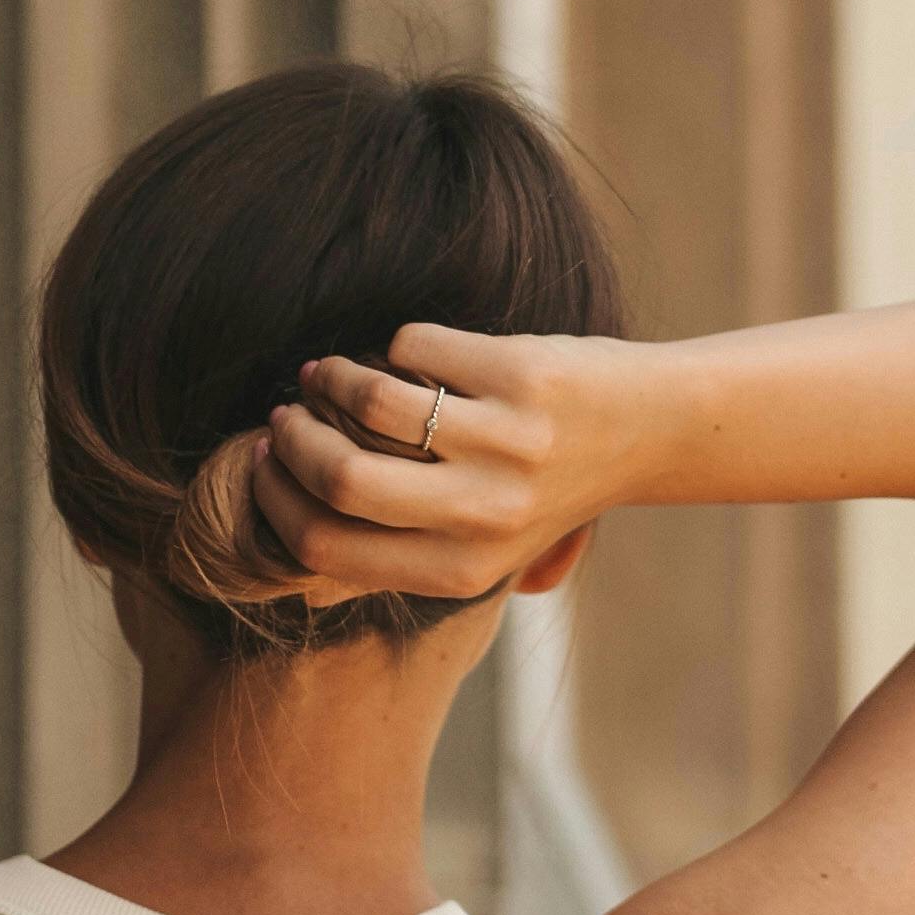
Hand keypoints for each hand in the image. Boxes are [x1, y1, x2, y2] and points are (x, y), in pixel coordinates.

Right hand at [248, 322, 644, 605]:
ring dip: (331, 378)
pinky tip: (406, 352)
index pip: (326, 549)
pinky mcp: (522, 376)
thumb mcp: (485, 548)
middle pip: (340, 478)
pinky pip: (414, 347)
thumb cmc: (546, 485)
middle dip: (292, 437)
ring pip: (372, 401)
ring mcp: (507, 444)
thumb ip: (404, 554)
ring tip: (327, 372)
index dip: (276, 500)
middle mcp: (485, 515)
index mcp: (462, 570)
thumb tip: (293, 534)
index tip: (263, 462)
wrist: (651, 429)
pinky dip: (396, 344)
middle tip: (286, 413)